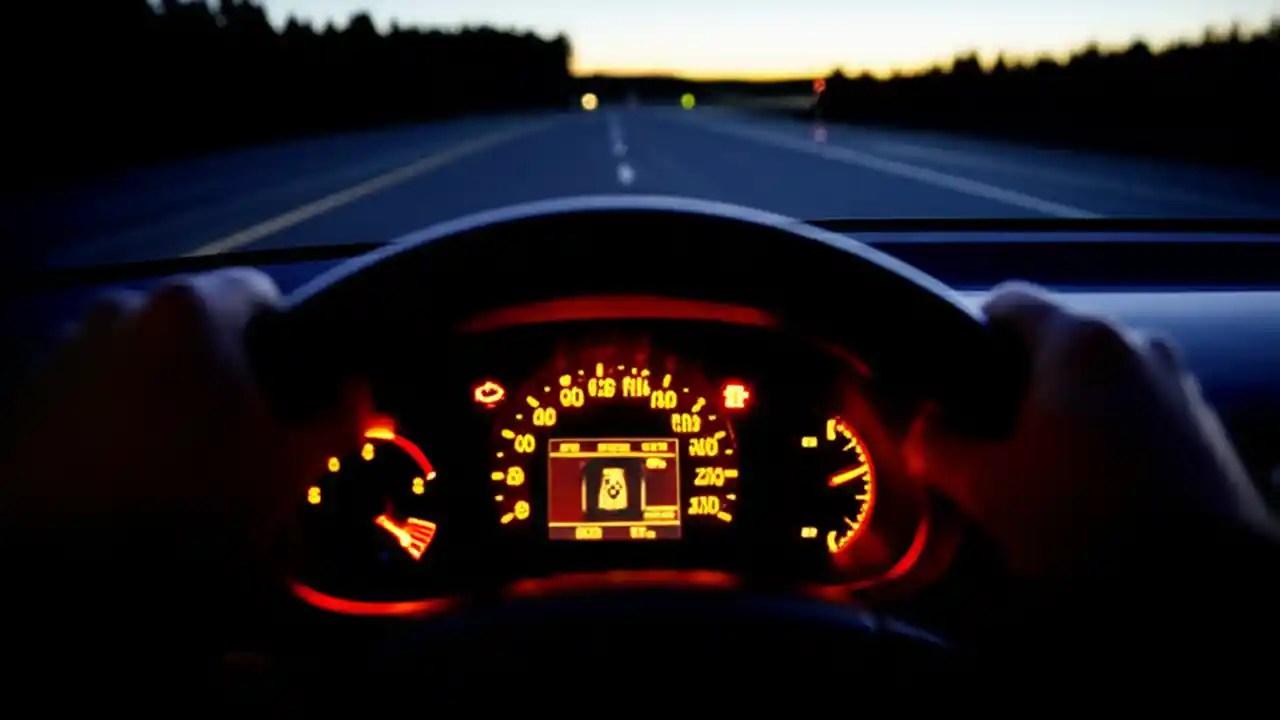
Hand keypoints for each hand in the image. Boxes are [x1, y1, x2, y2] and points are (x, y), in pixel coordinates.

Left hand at [1, 269, 359, 590]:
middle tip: (236, 430)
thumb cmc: (189, 499)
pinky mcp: (29, 390)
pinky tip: (126, 464)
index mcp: (193, 310)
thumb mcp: (287, 468)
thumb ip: (338, 422)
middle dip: (219, 365)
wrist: (64, 560)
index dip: (284, 341)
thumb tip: (366, 396)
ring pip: (141, 352)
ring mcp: (67, 345)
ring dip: (163, 385)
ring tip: (175, 452)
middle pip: (196, 323)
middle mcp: (124, 306)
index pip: (259, 292)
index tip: (287, 392)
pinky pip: (94, 384)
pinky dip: (114, 410)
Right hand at [908, 282, 1276, 576]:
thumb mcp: (985, 489)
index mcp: (1077, 341)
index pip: (1004, 302)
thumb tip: (917, 427)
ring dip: (1064, 413)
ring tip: (1040, 472)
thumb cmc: (1082, 519)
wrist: (1193, 582)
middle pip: (1052, 345)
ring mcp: (1178, 384)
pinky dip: (1106, 436)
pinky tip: (1090, 489)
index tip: (948, 387)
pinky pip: (1135, 411)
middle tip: (985, 439)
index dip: (965, 338)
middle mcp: (1135, 344)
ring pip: (1096, 380)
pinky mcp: (1204, 428)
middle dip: (1016, 386)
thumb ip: (934, 446)